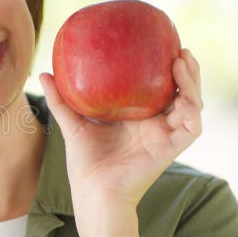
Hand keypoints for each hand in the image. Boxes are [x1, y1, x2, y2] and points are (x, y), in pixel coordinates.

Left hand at [39, 48, 202, 220]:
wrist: (93, 193)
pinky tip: (186, 93)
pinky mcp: (171, 149)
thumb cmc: (86, 164)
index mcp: (138, 118)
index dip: (165, 68)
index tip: (160, 43)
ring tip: (183, 60)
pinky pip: (192, 126)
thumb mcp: (73, 125)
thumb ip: (61, 100)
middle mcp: (156, 125)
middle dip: (186, 70)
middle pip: (181, 92)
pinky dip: (193, 107)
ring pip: (192, 104)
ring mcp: (165, 136)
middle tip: (179, 48)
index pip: (158, 88)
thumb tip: (44, 73)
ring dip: (192, 82)